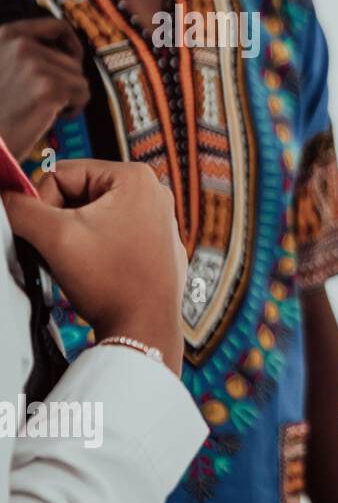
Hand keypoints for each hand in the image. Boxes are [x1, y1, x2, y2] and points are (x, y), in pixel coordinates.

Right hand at [0, 18, 88, 157]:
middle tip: (44, 98)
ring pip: (79, 77)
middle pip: (72, 59)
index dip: (72, 44)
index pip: (57, 26)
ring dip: (69, 96)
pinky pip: (83, 94)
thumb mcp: (2, 66)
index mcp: (6, 35)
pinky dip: (73, 109)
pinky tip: (48, 116)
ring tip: (42, 108)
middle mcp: (21, 45)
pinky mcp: (51, 87)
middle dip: (67, 81)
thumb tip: (64, 50)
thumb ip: (25, 52)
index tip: (74, 58)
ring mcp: (36, 65)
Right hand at [2, 160, 186, 375]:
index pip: (61, 174)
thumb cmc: (112, 283)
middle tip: (60, 250)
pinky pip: (110, 235)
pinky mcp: (154, 244)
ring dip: (73, 237)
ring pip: (91, 217)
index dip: (42, 204)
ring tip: (80, 263)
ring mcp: (157, 219)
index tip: (46, 233)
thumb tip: (5, 198)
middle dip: (59, 222)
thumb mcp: (54, 237)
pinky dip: (94, 250)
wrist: (143, 328)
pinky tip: (97, 270)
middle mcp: (153, 193)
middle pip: (77, 194)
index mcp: (136, 178)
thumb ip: (19, 209)